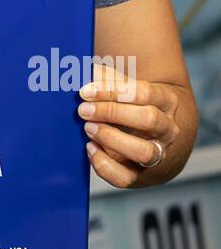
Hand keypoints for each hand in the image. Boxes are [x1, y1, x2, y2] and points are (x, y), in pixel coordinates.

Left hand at [76, 67, 186, 187]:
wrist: (164, 138)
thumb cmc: (138, 107)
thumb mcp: (130, 88)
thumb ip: (108, 79)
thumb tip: (79, 71)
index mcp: (166, 101)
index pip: (143, 93)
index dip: (112, 91)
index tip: (85, 91)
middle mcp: (168, 129)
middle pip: (148, 119)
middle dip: (111, 113)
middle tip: (83, 110)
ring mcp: (160, 154)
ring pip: (143, 151)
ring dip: (111, 139)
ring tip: (88, 128)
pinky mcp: (143, 176)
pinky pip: (124, 178)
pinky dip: (104, 165)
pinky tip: (90, 149)